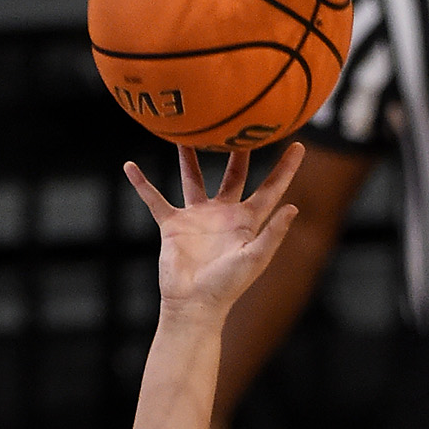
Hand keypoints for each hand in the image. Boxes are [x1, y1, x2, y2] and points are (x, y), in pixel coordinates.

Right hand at [125, 143, 302, 323]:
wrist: (193, 305)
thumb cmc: (227, 287)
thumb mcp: (254, 259)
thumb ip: (273, 234)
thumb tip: (293, 207)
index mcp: (247, 222)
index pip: (271, 189)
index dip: (285, 168)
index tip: (298, 144)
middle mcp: (223, 215)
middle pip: (234, 175)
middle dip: (238, 151)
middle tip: (240, 123)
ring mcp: (198, 218)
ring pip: (193, 179)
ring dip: (188, 157)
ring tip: (185, 132)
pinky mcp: (173, 225)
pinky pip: (155, 200)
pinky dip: (142, 185)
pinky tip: (130, 166)